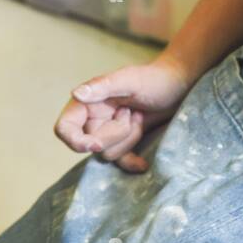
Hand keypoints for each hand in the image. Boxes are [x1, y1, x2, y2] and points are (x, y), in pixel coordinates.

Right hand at [54, 56, 191, 171]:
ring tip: (139, 117)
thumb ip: (102, 86)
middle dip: (116, 134)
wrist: (178, 86)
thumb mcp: (129, 79)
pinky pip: (120, 161)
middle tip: (131, 113)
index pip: (64, 128)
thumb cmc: (154, 78)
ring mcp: (108, 132)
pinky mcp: (123, 142)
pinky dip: (132, 162)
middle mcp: (93, 118)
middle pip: (91, 144)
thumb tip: (75, 93)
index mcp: (87, 102)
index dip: (75, 141)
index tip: (95, 143)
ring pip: (107, 154)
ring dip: (128, 139)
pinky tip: (142, 164)